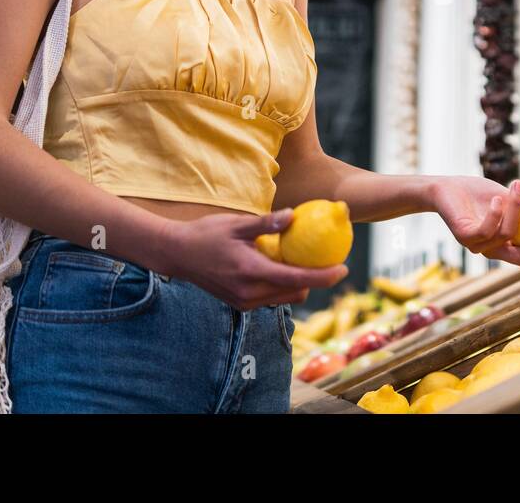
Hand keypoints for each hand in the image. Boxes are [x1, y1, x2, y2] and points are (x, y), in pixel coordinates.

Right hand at [154, 210, 347, 309]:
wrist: (176, 254)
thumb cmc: (206, 234)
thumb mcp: (236, 224)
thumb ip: (266, 223)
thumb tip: (294, 216)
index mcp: (250, 272)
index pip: (296, 279)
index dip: (323, 276)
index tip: (343, 268)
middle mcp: (249, 293)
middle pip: (295, 293)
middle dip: (315, 281)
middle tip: (327, 260)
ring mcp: (243, 302)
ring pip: (284, 298)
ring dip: (299, 284)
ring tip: (307, 261)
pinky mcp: (239, 303)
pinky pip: (270, 298)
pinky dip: (282, 285)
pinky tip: (284, 266)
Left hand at [429, 178, 519, 274]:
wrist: (447, 188)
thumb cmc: (480, 194)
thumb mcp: (510, 201)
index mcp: (508, 246)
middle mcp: (495, 251)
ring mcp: (479, 246)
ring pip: (508, 235)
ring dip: (516, 208)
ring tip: (517, 186)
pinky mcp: (464, 237)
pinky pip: (487, 230)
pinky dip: (497, 213)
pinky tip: (498, 197)